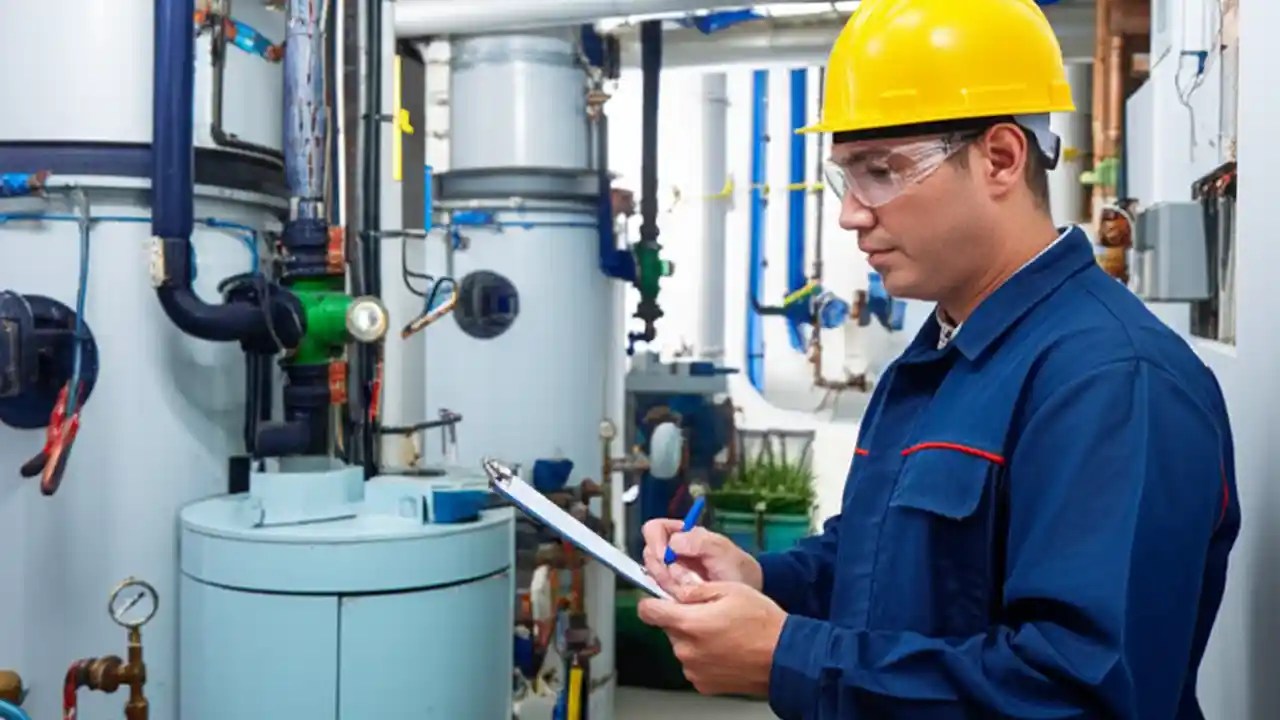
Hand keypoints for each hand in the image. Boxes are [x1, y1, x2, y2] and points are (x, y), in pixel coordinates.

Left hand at [637, 581, 786, 696]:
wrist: (784, 658)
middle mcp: (686, 650)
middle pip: (669, 628)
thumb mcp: (730, 590)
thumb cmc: (763, 624)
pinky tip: (725, 649)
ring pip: (682, 646)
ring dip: (695, 638)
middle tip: (709, 614)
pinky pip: (694, 664)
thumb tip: (676, 588)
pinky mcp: (703, 683)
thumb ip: (695, 589)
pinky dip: (704, 656)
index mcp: (689, 623)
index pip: (648, 611)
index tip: (658, 598)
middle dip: (683, 619)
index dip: (651, 601)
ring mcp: (693, 669)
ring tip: (723, 633)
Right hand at [641, 519, 762, 594]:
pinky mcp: (672, 593)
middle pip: (649, 553)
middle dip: (661, 567)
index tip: (665, 557)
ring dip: (666, 583)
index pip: (655, 529)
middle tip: (678, 579)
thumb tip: (672, 544)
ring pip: (652, 575)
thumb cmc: (738, 571)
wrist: (748, 601)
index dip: (655, 541)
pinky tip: (685, 599)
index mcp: (684, 535)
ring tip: (687, 589)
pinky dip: (669, 596)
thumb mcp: (723, 551)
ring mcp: (671, 574)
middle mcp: (673, 553)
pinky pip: (660, 593)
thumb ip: (699, 542)